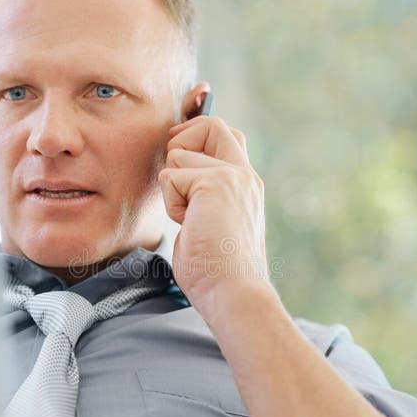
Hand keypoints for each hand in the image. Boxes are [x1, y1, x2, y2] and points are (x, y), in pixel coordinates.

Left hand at [158, 115, 268, 310]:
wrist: (233, 291)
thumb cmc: (217, 270)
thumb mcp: (212, 222)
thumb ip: (203, 196)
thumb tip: (176, 179)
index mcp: (246, 183)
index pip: (226, 134)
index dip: (197, 135)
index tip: (179, 159)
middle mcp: (243, 174)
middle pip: (210, 125)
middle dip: (182, 143)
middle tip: (179, 182)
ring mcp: (231, 176)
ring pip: (178, 154)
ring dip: (172, 188)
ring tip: (189, 219)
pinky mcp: (213, 183)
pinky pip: (170, 177)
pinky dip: (171, 203)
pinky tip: (188, 225)